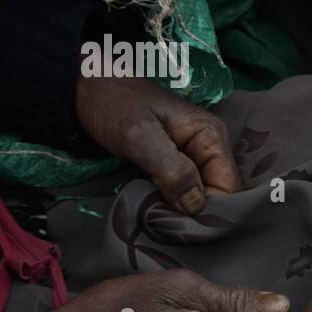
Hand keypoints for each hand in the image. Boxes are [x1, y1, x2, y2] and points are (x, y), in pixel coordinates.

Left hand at [75, 76, 240, 214]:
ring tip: (158, 219)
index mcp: (211, 135)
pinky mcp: (174, 161)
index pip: (228, 185)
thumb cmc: (113, 105)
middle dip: (195, 212)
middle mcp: (209, 146)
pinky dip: (171, 201)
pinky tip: (156, 208)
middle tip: (165, 224)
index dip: (211, 208)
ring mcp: (192, 153)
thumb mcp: (141, 137)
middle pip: (217, 192)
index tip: (181, 225)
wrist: (84, 85)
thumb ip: (173, 171)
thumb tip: (196, 208)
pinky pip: (184, 188)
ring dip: (181, 209)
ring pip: (199, 193)